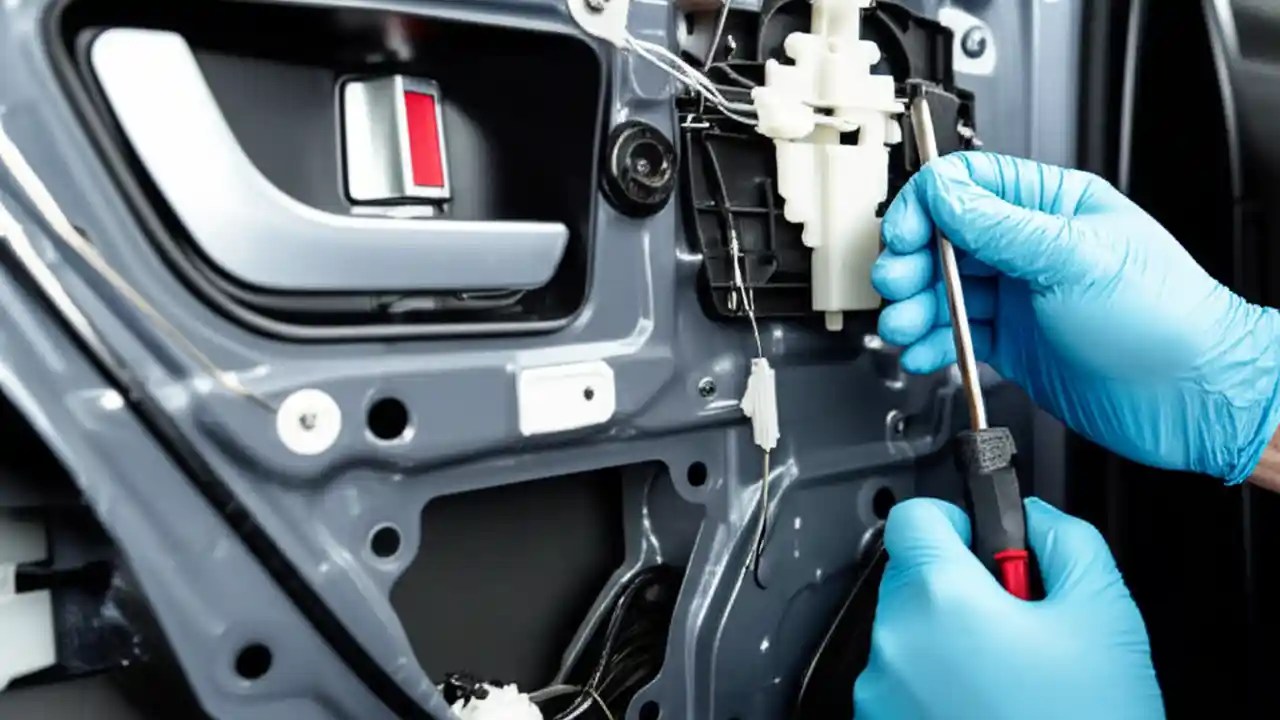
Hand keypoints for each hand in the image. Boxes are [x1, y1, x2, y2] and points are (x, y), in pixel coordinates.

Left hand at [853, 497, 1162, 719]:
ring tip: (1014, 680)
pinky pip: (904, 686)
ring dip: (952, 642)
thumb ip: (1066, 542)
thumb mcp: (1103, 618)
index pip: (913, 517)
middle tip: (1021, 623)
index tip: (986, 544)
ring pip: (909, 636)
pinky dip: (939, 688)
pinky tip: (992, 710)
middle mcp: (893, 643)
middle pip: (912, 578)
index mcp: (938, 598)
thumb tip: (1036, 519)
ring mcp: (879, 696)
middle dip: (963, 588)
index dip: (955, 520)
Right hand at [872, 152, 1279, 482]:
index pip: (968, 185)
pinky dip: (934, 343)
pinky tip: (926, 351)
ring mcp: (1020, 296)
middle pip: (944, 238)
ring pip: (944, 289)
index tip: (903, 235)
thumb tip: (942, 193)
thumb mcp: (1074, 259)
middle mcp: (1030, 246)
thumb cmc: (1165, 319)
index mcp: (1051, 205)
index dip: (926, 206)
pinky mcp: (1013, 342)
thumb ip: (999, 226)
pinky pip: (957, 334)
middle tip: (898, 285)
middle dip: (912, 262)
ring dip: (916, 307)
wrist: (1193, 400)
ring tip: (906, 327)